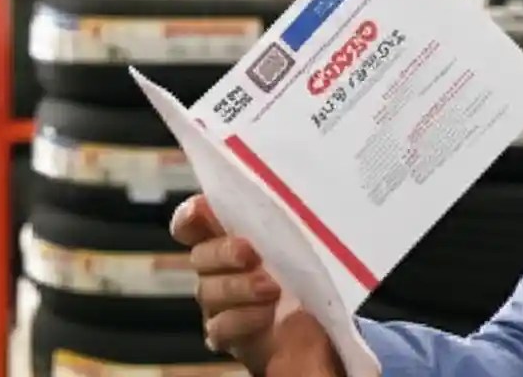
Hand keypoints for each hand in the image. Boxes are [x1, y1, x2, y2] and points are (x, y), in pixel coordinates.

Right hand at [171, 194, 345, 376]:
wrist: (332, 321)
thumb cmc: (319, 270)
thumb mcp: (306, 238)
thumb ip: (285, 219)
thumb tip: (278, 187)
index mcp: (233, 235)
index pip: (193, 221)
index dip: (191, 215)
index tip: (200, 210)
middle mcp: (219, 267)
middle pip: (200, 255)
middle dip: (223, 252)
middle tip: (250, 253)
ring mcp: (219, 303)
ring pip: (208, 291)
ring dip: (239, 287)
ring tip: (273, 288)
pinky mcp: (227, 335)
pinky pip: (219, 327)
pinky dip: (242, 319)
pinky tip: (267, 315)